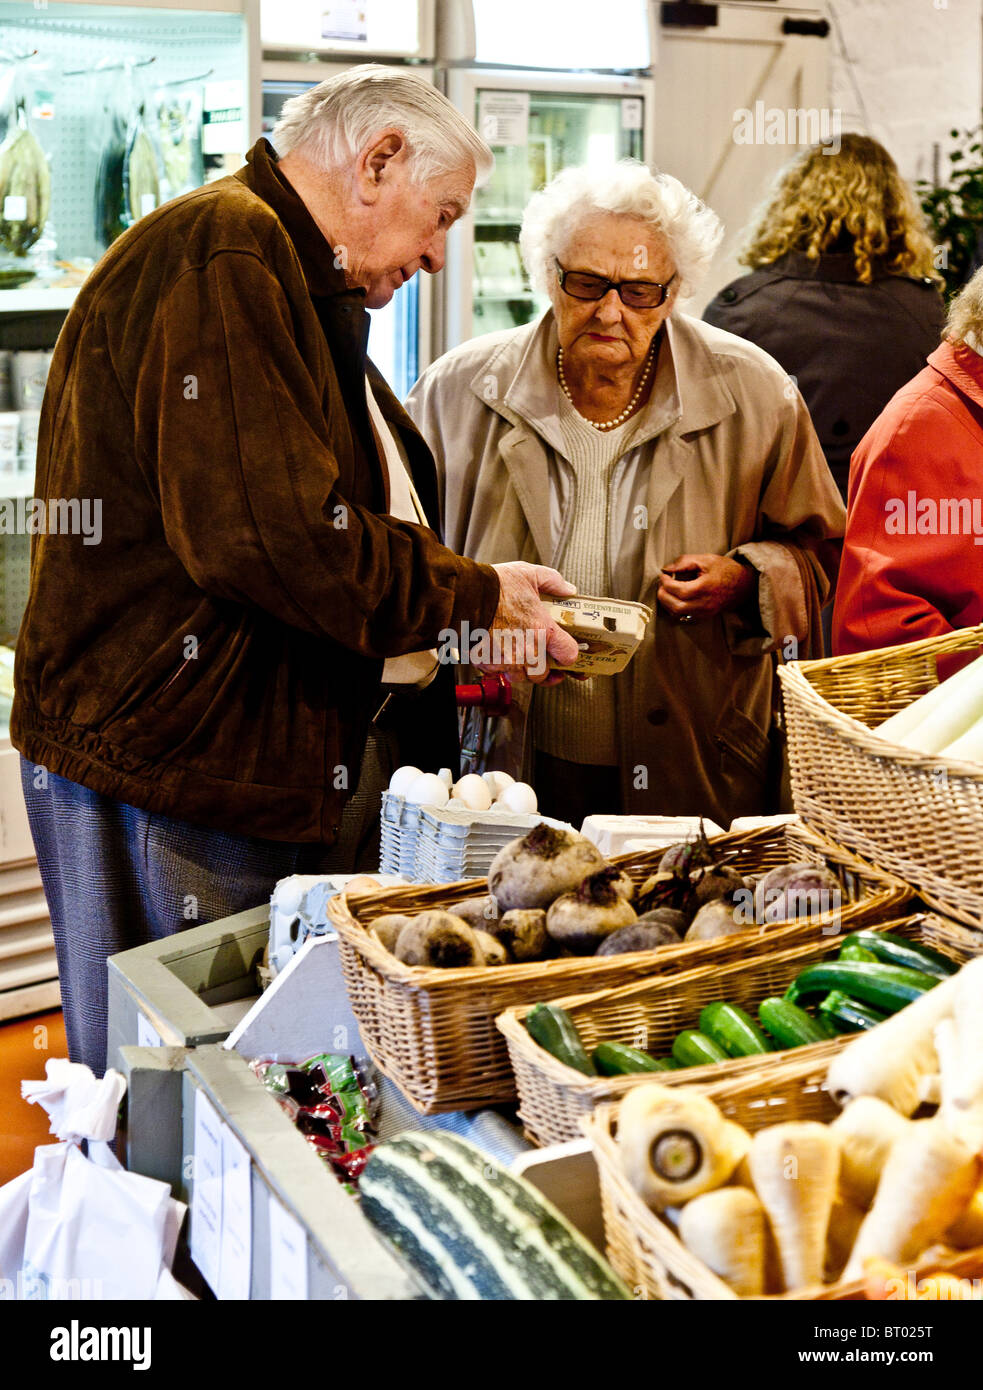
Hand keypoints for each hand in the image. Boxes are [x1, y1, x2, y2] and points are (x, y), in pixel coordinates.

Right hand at [484, 562, 580, 683]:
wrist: (464, 594)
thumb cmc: (494, 586)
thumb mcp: (529, 574)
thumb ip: (553, 582)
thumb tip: (568, 589)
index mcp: (542, 630)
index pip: (568, 655)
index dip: (567, 656)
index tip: (563, 654)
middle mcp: (527, 650)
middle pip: (543, 675)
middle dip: (542, 667)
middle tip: (539, 658)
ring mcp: (506, 659)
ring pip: (521, 678)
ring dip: (521, 670)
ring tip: (518, 657)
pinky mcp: (487, 663)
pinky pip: (499, 674)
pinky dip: (500, 668)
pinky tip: (499, 655)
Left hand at [657, 553, 755, 623]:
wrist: (744, 585)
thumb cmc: (726, 570)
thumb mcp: (706, 559)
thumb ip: (685, 562)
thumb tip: (666, 569)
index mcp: (705, 588)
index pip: (678, 590)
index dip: (666, 583)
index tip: (663, 575)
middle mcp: (704, 604)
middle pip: (675, 605)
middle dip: (663, 594)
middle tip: (662, 583)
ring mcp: (704, 612)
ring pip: (677, 613)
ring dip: (667, 602)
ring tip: (666, 590)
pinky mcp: (703, 617)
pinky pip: (683, 616)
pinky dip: (674, 608)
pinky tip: (674, 598)